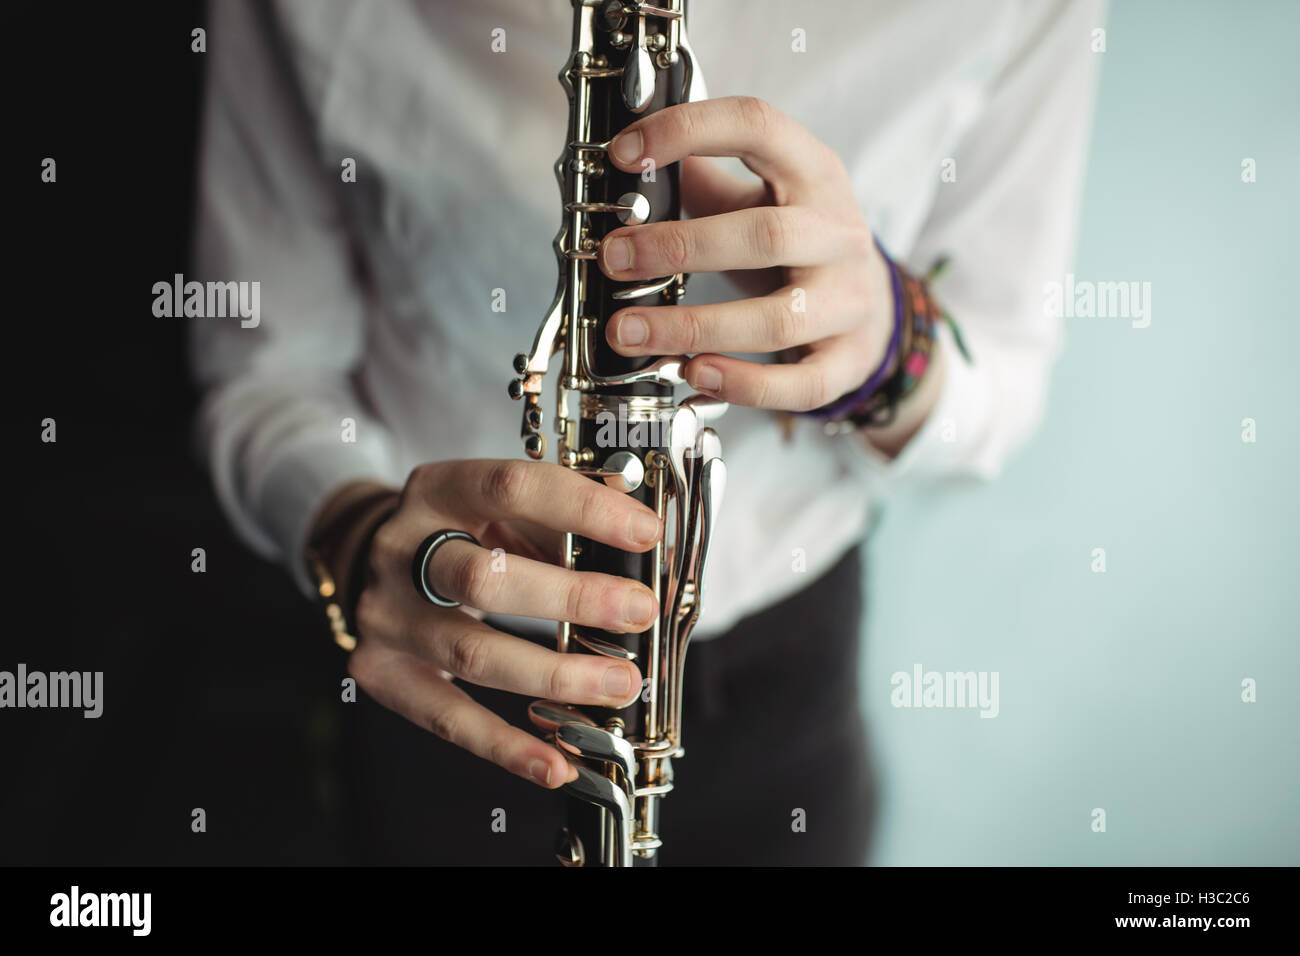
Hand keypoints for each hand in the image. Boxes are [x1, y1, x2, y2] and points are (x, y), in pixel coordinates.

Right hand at [343, 460, 660, 787]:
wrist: (369, 558)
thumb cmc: (462, 533)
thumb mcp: (503, 509)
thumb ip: (567, 525)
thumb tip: (649, 557)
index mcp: (441, 490)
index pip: (513, 488)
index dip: (584, 509)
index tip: (645, 534)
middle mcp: (403, 550)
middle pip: (485, 579)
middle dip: (573, 599)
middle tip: (638, 613)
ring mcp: (387, 615)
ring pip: (472, 655)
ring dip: (555, 677)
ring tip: (618, 683)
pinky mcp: (382, 672)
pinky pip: (449, 718)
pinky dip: (506, 747)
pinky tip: (555, 763)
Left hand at [598, 95, 896, 412]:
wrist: (874, 306)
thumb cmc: (799, 246)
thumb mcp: (761, 196)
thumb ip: (701, 177)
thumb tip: (626, 159)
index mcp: (813, 173)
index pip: (757, 126)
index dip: (688, 130)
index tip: (623, 155)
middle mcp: (838, 233)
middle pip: (766, 235)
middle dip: (680, 247)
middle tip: (614, 258)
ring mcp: (849, 300)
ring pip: (777, 320)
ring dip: (695, 328)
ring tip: (630, 333)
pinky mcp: (848, 360)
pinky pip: (800, 384)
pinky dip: (743, 385)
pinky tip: (694, 376)